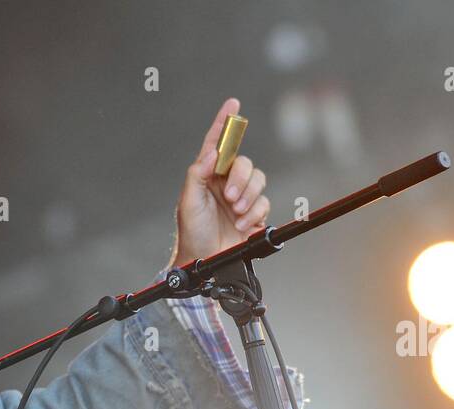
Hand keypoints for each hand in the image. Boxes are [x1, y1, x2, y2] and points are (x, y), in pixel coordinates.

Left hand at [169, 97, 270, 268]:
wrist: (204, 260)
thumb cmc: (191, 232)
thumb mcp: (188, 202)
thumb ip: (197, 174)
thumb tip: (211, 153)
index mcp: (207, 174)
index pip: (216, 143)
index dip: (224, 122)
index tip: (232, 103)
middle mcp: (225, 181)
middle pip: (245, 163)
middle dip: (241, 179)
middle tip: (230, 197)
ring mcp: (240, 196)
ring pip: (259, 181)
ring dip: (249, 197)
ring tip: (236, 213)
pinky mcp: (253, 212)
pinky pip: (264, 202)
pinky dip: (255, 213)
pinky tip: (243, 224)